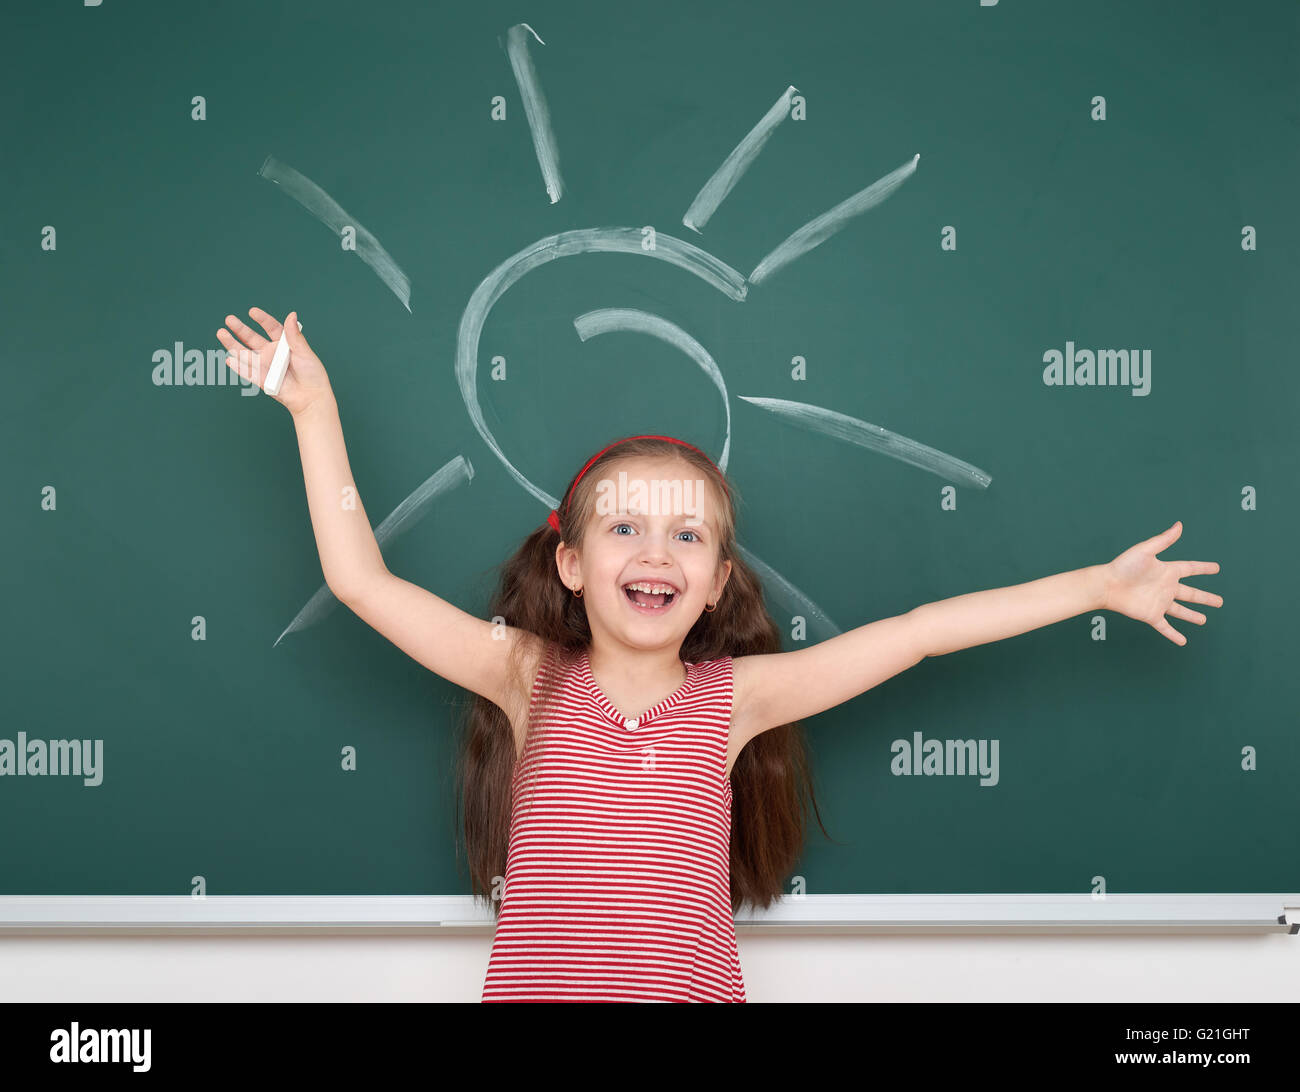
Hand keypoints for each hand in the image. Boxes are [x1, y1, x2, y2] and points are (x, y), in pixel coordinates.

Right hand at [217, 308, 333, 417]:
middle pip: (253, 338)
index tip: (252, 312)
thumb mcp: (304, 352)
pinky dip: (238, 367)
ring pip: (245, 353)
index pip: (271, 328)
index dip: (262, 319)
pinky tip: (229, 360)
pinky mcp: (261, 380)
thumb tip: (292, 315)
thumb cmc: (312, 374)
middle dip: (240, 329)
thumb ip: (294, 335)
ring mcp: (265, 366)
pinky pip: (247, 372)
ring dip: (233, 344)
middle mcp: (272, 354)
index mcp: (283, 344)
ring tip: (221, 333)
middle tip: (229, 319)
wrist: (311, 397)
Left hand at [1102, 521, 1221, 644]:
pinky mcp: (1151, 615)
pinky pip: (1165, 627)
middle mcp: (1165, 587)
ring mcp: (1159, 602)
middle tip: (1220, 602)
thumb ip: (1163, 540)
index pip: (1190, 569)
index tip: (1216, 568)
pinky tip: (1183, 642)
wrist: (1106, 585)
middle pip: (1191, 594)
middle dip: (1205, 598)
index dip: (1203, 568)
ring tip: (1204, 620)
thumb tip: (1179, 525)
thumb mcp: (1145, 551)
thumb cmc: (1123, 566)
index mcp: (1166, 571)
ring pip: (1181, 611)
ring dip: (1192, 616)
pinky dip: (1174, 635)